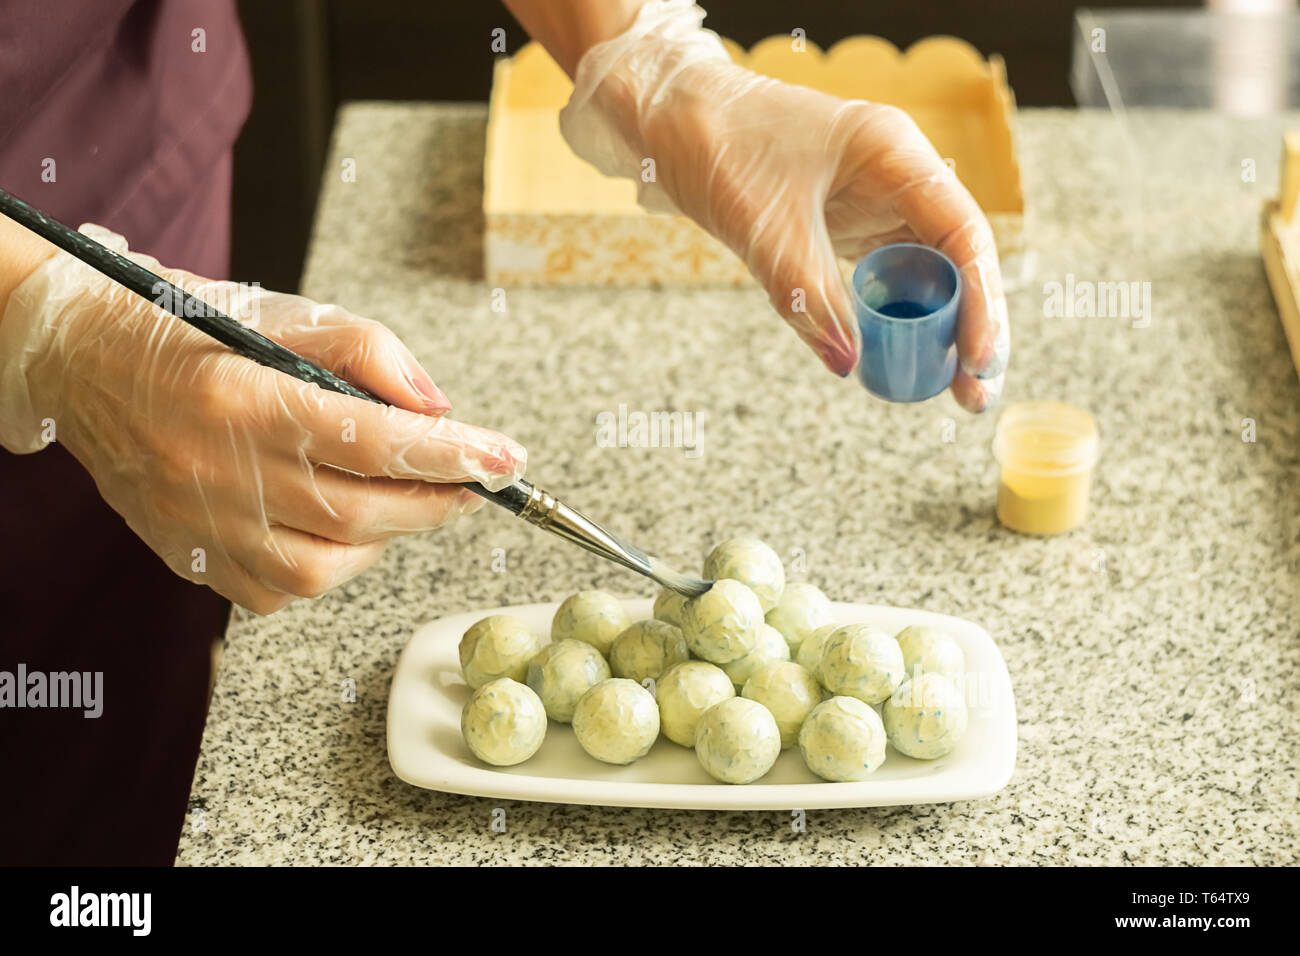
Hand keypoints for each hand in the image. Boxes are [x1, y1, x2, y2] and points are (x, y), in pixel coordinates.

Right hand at [0, 225, 525, 612]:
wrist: (82, 361)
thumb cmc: (189, 328)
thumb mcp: (280, 311)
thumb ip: (364, 349)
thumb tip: (437, 406)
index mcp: (243, 399)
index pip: (373, 440)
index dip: (452, 455)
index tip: (509, 460)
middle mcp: (217, 472)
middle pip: (360, 514)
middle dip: (436, 501)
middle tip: (472, 481)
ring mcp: (200, 525)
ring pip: (323, 568)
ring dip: (386, 539)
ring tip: (401, 498)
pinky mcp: (190, 558)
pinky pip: (279, 594)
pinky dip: (330, 567)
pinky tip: (339, 527)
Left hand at [559, 0, 1007, 410]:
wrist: (670, 119)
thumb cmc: (718, 148)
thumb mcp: (766, 230)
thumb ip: (809, 297)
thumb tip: (850, 365)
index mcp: (895, 153)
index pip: (962, 235)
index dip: (981, 302)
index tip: (980, 358)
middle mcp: (899, 175)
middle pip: (959, 260)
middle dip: (974, 327)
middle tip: (975, 392)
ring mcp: (878, 200)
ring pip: (930, 273)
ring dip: (942, 330)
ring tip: (954, 391)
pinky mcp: (851, 225)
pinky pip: (891, 277)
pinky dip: (901, 319)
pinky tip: (909, 360)